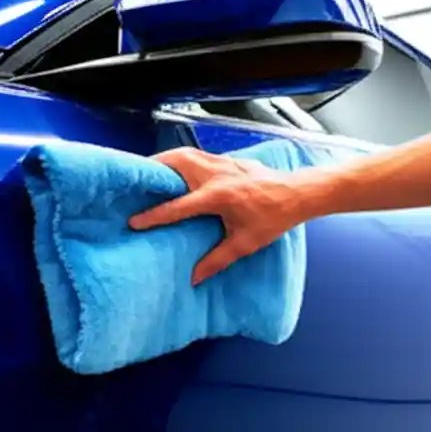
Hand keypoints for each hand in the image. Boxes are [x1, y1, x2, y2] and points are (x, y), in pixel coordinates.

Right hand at [128, 147, 303, 285]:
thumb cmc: (273, 219)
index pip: (178, 205)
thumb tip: (194, 277)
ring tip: (148, 174)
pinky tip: (174, 171)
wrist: (296, 194)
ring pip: (184, 154)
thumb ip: (217, 260)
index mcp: (219, 196)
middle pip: (175, 164)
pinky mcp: (226, 159)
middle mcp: (216, 174)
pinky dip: (179, 160)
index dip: (154, 215)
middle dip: (152, 172)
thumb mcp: (245, 244)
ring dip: (164, 161)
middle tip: (134, 184)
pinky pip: (195, 155)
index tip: (134, 222)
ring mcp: (221, 162)